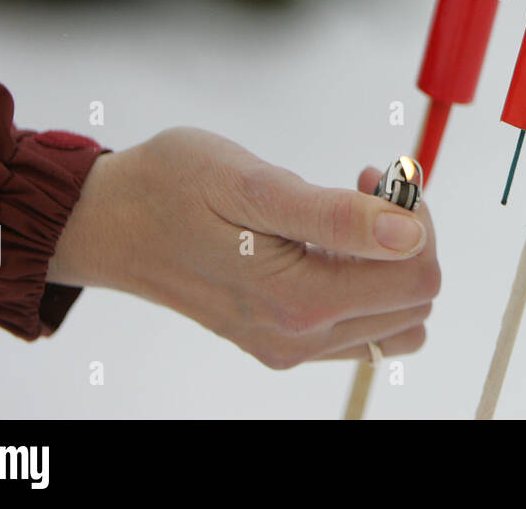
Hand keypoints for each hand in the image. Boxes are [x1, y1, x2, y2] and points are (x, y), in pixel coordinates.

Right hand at [48, 127, 439, 368]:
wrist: (106, 222)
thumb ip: (337, 217)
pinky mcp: (280, 342)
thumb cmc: (169, 189)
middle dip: (407, 237)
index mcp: (299, 301)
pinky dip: (365, 285)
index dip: (415, 218)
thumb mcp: (253, 185)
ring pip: (395, 320)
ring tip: (344, 215)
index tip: (372, 177)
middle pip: (414, 300)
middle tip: (359, 187)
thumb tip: (410, 234)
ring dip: (390, 263)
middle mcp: (299, 338)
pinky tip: (328, 243)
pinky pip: (360, 330)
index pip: (418, 276)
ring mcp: (289, 346)